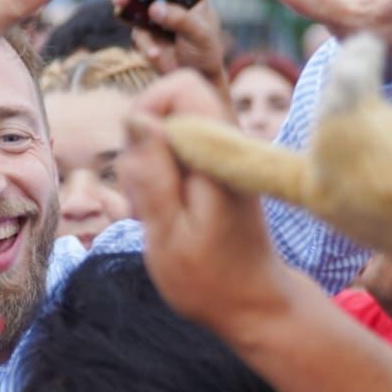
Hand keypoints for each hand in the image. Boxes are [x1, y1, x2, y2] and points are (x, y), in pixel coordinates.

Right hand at [109, 0, 228, 90]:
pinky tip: (157, 55)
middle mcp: (166, 0)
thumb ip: (180, 19)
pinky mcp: (144, 36)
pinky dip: (145, 44)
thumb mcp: (200, 34)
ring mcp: (152, 17)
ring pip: (130, 1)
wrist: (198, 81)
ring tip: (121, 1)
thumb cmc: (206, 52)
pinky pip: (136, 34)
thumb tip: (155, 8)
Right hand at [119, 71, 295, 336]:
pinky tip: (161, 214)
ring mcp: (222, 160)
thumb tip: (137, 117)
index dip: (146, 110)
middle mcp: (226, 148)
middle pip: (171, 106)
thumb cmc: (209, 280)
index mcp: (219, 156)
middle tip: (143, 198)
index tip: (137, 162)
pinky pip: (177, 156)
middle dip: (142, 143)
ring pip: (169, 132)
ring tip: (152, 212)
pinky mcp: (216, 175)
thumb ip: (151, 174)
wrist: (254, 305)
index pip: (182, 86)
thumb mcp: (167, 234)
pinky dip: (160, 179)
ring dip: (148, 166)